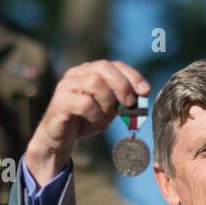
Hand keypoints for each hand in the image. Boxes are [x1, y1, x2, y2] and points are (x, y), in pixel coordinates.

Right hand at [26, 59, 149, 184]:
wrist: (60, 139)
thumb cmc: (85, 121)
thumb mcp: (109, 110)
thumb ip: (122, 101)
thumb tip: (141, 97)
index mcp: (90, 71)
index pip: (115, 65)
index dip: (132, 76)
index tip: (145, 91)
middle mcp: (77, 73)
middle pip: (103, 67)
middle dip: (122, 85)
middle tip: (129, 104)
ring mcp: (67, 85)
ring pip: (95, 83)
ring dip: (108, 103)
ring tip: (107, 118)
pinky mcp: (60, 101)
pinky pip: (85, 103)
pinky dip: (97, 115)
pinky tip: (97, 124)